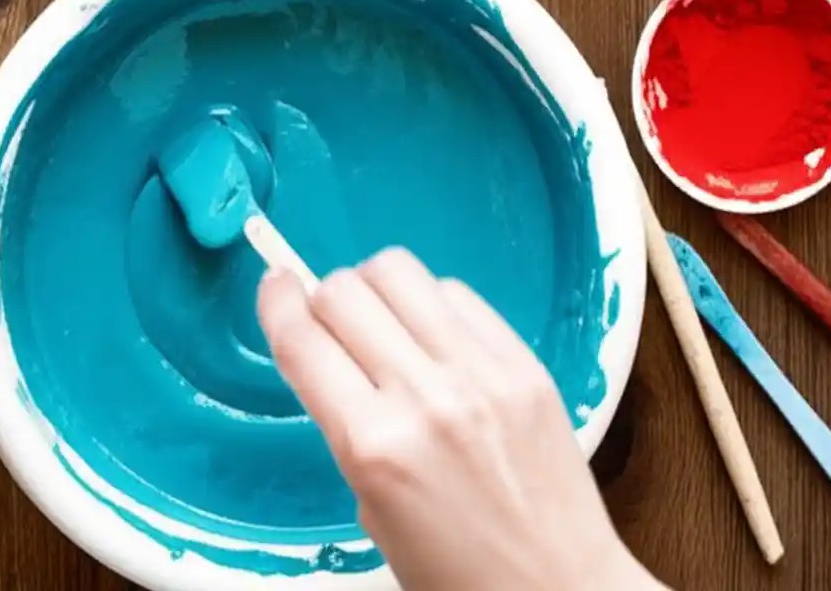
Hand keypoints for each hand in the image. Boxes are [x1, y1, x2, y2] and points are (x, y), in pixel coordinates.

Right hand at [257, 248, 663, 590]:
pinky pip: (458, 294)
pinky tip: (433, 336)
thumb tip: (334, 356)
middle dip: (322, 298)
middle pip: (343, 291)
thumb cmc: (457, 570)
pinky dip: (431, 302)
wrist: (557, 587)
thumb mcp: (370, 507)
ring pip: (399, 271)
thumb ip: (348, 428)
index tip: (274, 286)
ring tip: (381, 319)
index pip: (302, 341)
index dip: (275, 303)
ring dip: (374, 286)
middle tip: (328, 321)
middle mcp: (424, 398)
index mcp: (373, 447)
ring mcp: (481, 374)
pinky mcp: (524, 363)